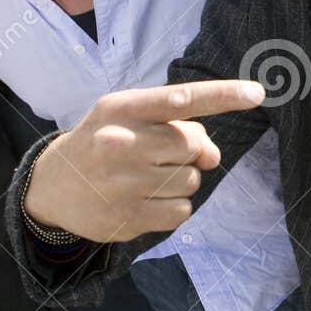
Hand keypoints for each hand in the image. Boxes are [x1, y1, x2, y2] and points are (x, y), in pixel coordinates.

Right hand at [23, 80, 264, 243]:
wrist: (52, 186)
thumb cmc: (103, 142)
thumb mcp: (130, 119)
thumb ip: (177, 124)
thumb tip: (212, 156)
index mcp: (123, 109)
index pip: (181, 98)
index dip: (224, 95)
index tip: (257, 93)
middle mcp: (121, 143)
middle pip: (192, 145)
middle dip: (189, 150)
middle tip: (161, 154)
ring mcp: (123, 183)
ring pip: (191, 180)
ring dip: (180, 179)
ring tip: (147, 176)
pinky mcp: (127, 218)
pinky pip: (181, 210)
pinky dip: (173, 205)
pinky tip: (146, 199)